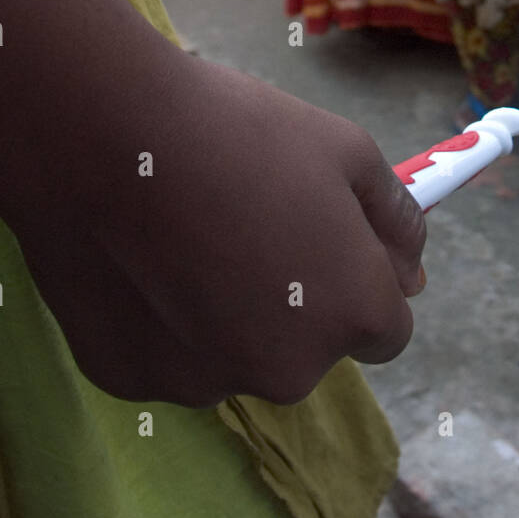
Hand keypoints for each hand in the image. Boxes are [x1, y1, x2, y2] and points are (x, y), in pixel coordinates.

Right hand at [9, 57, 426, 406]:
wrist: (106, 136)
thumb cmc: (240, 133)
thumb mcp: (347, 148)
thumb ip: (395, 218)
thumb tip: (412, 270)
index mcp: (351, 314)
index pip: (385, 329)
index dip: (359, 280)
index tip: (322, 241)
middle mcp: (287, 371)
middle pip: (308, 348)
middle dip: (293, 301)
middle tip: (247, 224)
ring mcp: (204, 384)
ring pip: (234, 356)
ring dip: (225, 316)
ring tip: (187, 236)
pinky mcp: (131, 381)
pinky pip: (167, 357)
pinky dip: (162, 322)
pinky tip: (141, 259)